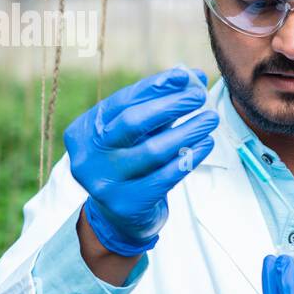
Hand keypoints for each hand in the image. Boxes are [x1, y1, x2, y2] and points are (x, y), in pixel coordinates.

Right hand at [64, 66, 218, 256]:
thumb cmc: (132, 162)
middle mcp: (87, 156)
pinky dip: (187, 159)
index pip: (122, 101)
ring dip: (186, 131)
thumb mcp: (137, 133)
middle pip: (132, 122)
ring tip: (210, 119)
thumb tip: (193, 76)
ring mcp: (103, 183)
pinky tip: (205, 145)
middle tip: (200, 96)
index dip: (156, 86)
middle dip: (170, 105)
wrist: (122, 217)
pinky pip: (164, 178)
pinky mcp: (126, 204)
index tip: (187, 76)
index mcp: (84, 130)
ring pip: (151, 151)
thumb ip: (159, 105)